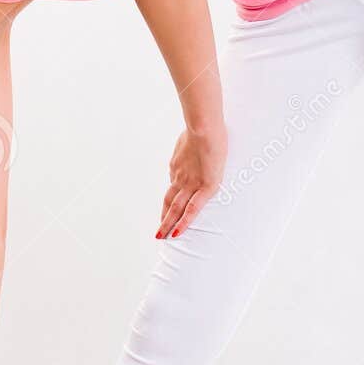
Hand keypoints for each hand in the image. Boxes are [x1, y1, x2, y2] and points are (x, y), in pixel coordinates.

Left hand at [156, 123, 227, 238]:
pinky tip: (176, 233)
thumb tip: (190, 148)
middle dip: (164, 216)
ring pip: (175, 208)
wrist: (204, 128)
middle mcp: (179, 176)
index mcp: (177, 165)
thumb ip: (189, 148)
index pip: (173, 185)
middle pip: (168, 200)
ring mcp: (190, 183)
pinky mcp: (205, 187)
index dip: (170, 198)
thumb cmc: (203, 126)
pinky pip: (192, 209)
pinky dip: (183, 222)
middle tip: (158, 231)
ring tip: (161, 237)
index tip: (168, 208)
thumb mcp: (190, 137)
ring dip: (167, 223)